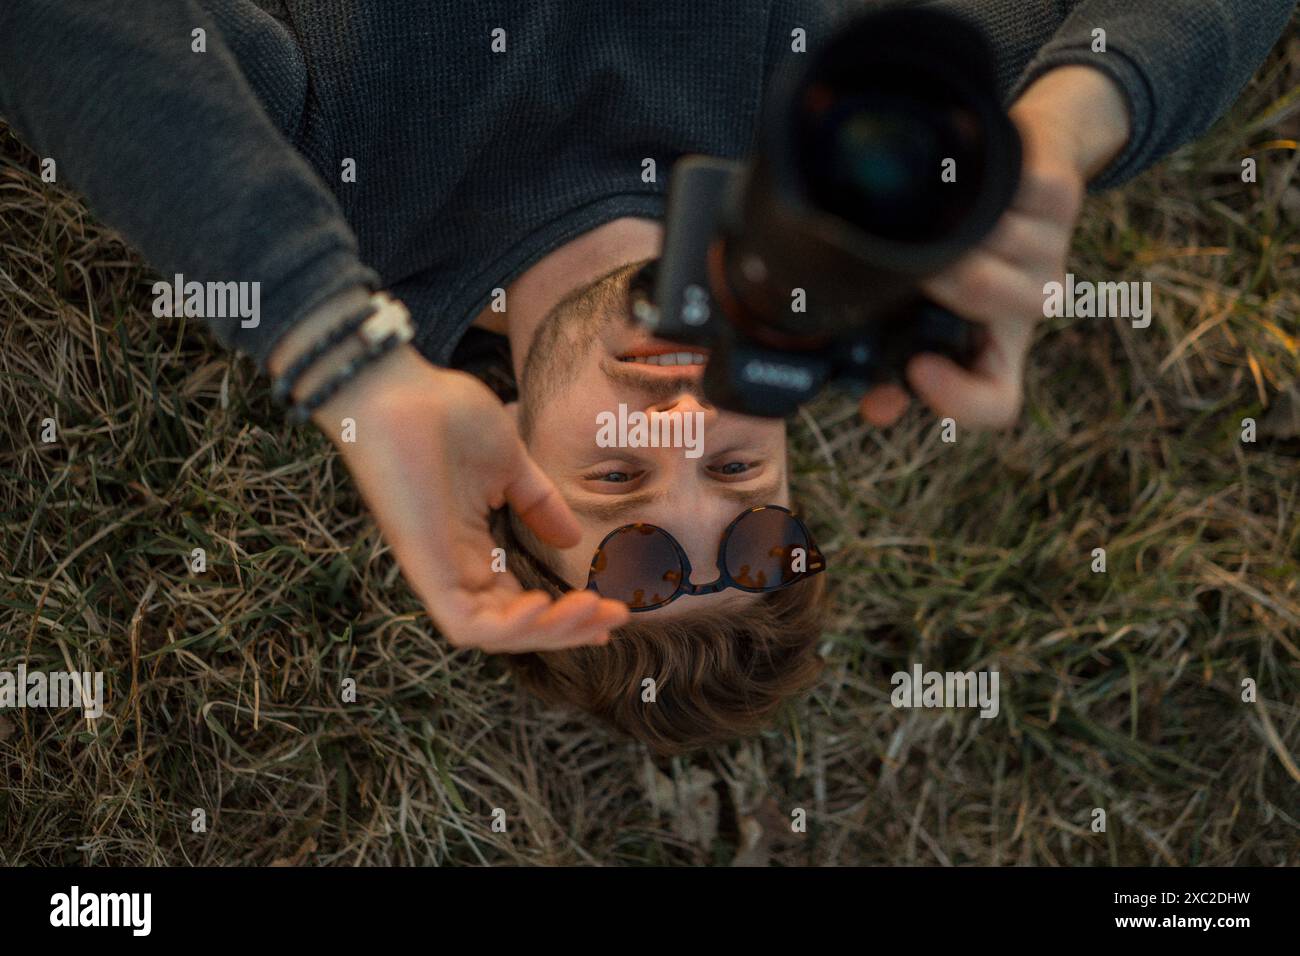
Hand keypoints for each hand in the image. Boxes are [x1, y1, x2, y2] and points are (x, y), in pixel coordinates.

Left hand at [273, 328, 629, 651]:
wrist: (395, 390)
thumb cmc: (442, 416)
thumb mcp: (509, 465)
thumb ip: (538, 504)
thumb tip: (573, 538)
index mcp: (469, 548)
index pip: (518, 602)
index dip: (564, 615)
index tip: (611, 607)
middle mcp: (454, 569)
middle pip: (515, 627)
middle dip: (569, 630)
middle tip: (616, 618)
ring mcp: (437, 572)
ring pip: (495, 634)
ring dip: (550, 631)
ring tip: (593, 610)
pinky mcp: (423, 568)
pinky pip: (464, 626)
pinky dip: (508, 628)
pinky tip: (543, 604)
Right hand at [859, 65, 1130, 428]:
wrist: (984, 166)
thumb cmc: (930, 243)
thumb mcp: (903, 303)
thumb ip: (882, 357)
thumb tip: (877, 405)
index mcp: (992, 342)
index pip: (995, 401)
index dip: (960, 398)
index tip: (917, 369)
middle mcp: (1028, 303)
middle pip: (985, 293)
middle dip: (939, 269)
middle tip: (906, 249)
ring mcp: (1050, 251)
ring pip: (1002, 237)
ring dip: (957, 218)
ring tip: (932, 204)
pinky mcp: (1062, 198)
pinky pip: (1023, 190)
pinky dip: (984, 179)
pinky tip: (962, 177)